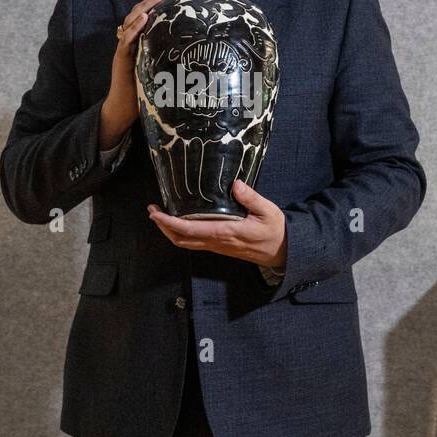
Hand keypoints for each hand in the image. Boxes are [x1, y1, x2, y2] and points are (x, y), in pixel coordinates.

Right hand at [100, 0, 175, 149]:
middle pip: (137, 15)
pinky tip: (143, 19)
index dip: (158, 5)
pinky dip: (133, 28)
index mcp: (139, 43)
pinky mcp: (120, 59)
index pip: (147, 17)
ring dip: (143, 8)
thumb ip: (170, 59)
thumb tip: (196, 53)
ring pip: (130, 22)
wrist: (124, 109)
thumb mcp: (160, 71)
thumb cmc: (144, 92)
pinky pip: (125, 40)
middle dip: (151, 1)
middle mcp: (130, 42)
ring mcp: (124, 49)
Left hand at [147, 179, 287, 267]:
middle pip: (181, 240)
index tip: (157, 213)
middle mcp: (217, 242)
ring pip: (186, 243)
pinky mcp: (220, 247)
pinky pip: (195, 243)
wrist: (283, 252)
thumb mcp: (268, 210)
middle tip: (153, 211)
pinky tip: (180, 222)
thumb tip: (235, 184)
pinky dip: (182, 234)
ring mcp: (218, 246)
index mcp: (225, 232)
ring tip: (161, 216)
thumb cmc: (276, 231)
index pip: (190, 230)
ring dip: (170, 232)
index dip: (170, 223)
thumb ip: (251, 198)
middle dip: (163, 228)